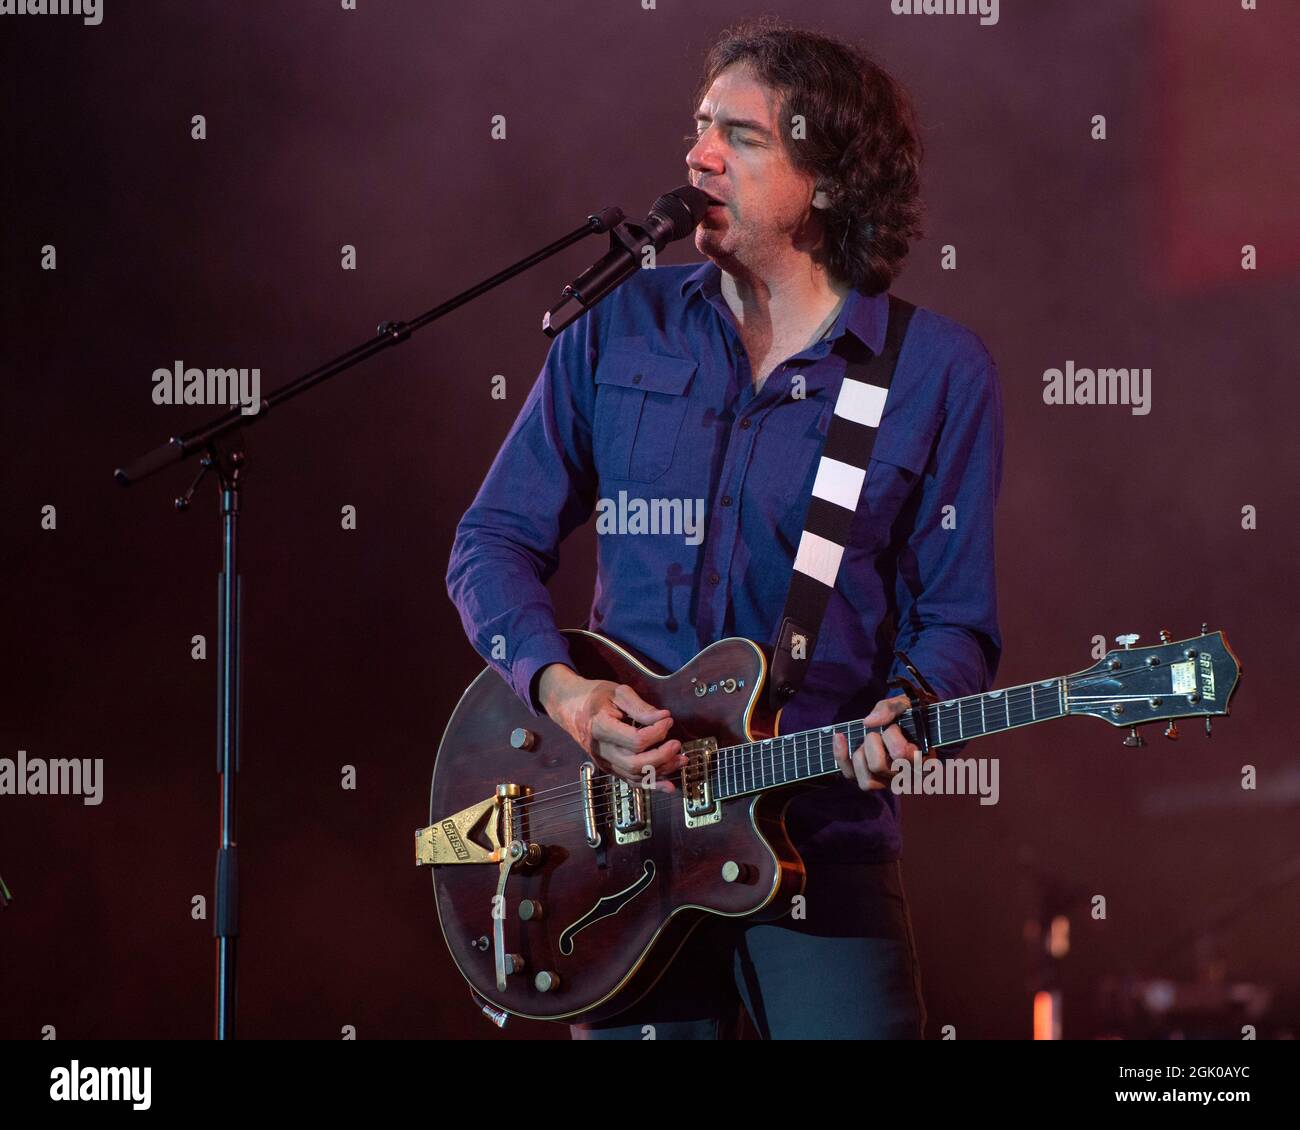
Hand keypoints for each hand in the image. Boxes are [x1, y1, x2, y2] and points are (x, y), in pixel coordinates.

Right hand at [538, 664, 685, 793]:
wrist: (570, 707)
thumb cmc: (594, 697)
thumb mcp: (618, 692)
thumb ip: (641, 707)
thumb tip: (664, 718)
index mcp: (600, 727)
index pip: (635, 740)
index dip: (657, 732)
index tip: (668, 720)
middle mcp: (601, 749)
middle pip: (635, 763)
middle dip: (662, 757)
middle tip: (677, 744)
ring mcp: (604, 761)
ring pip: (635, 776)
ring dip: (661, 771)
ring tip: (681, 760)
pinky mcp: (609, 767)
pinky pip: (631, 781)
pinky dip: (651, 785)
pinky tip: (668, 785)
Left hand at [832, 693, 925, 790]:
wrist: (909, 723)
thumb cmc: (908, 715)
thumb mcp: (904, 704)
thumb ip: (890, 709)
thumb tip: (868, 723)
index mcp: (921, 759)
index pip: (900, 754)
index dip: (891, 734)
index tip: (895, 725)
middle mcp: (906, 777)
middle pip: (878, 766)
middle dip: (871, 742)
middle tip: (878, 733)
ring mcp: (888, 782)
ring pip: (866, 783)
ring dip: (859, 756)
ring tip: (867, 741)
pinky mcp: (871, 780)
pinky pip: (851, 776)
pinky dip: (841, 756)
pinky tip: (839, 736)